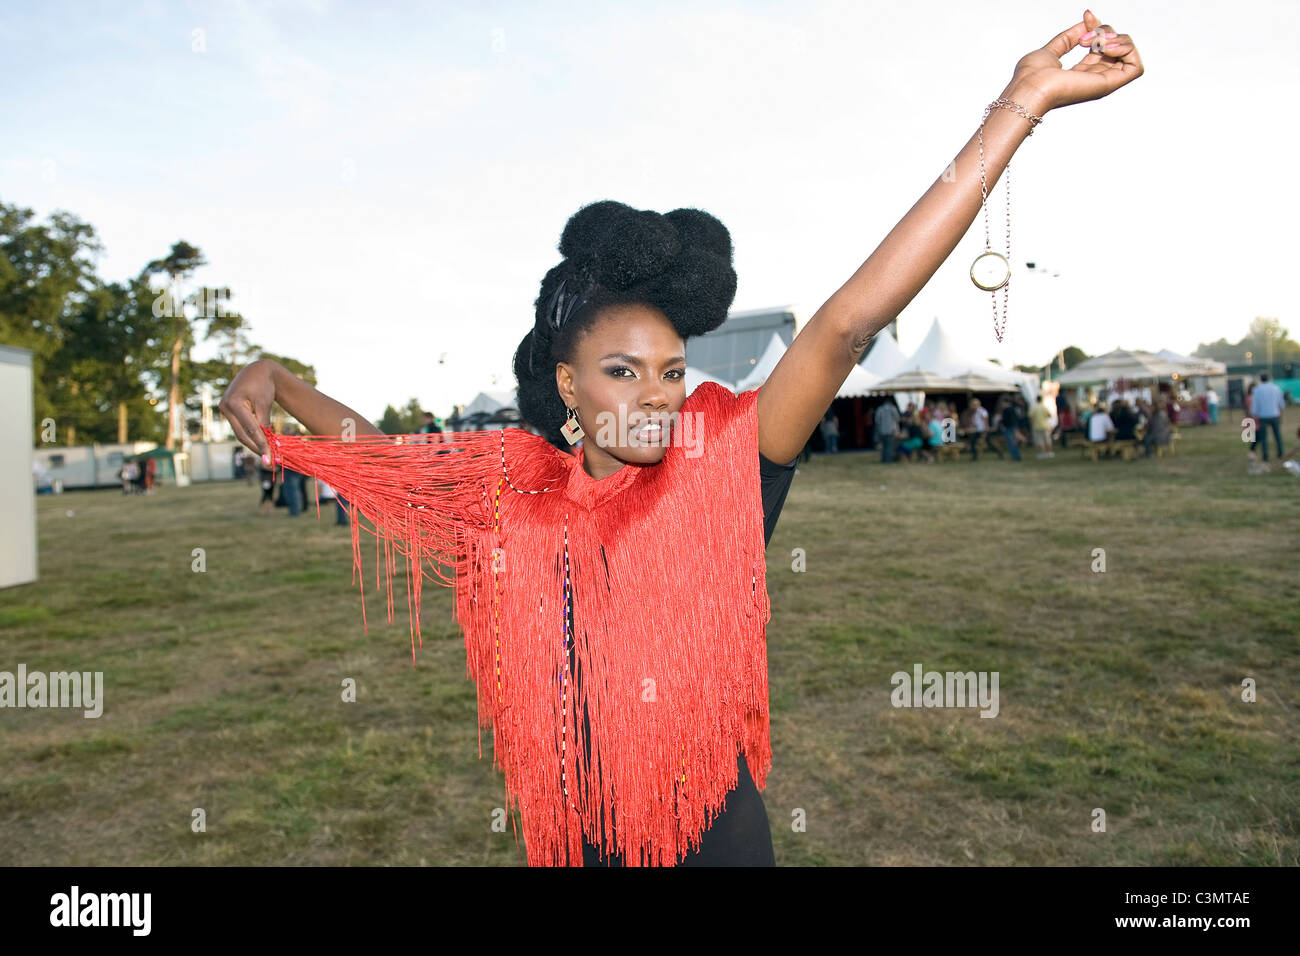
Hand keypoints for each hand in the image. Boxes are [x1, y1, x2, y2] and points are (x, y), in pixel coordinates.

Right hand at [219, 359, 277, 454]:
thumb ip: (263, 422)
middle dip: (256, 448)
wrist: (256, 372)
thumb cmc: (263, 385)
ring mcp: (224, 410)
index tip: (270, 457)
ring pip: (240, 433)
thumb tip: (265, 442)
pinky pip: (239, 427)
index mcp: (234, 403)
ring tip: (267, 454)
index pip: (250, 428)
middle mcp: (225, 407)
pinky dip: (250, 435)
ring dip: (253, 443)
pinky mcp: (228, 412)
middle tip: (268, 461)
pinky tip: (260, 444)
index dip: (260, 444)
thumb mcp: (265, 403)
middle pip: (242, 434)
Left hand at [1005, 8, 1143, 113]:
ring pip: (1128, 54)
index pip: (1102, 44)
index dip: (1098, 26)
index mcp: (1081, 73)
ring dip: (1118, 39)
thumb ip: (1068, 38)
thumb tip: (1085, 24)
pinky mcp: (1108, 85)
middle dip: (1106, 30)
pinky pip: (1136, 67)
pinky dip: (1127, 50)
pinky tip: (1106, 47)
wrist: (1029, 88)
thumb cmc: (1031, 77)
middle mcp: (1094, 78)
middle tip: (1085, 38)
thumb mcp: (1051, 50)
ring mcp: (1102, 82)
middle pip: (1116, 46)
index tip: (1086, 16)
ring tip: (1097, 43)